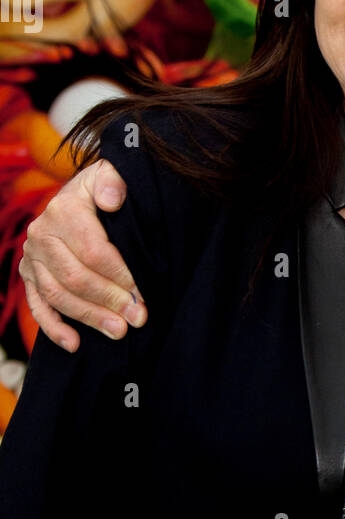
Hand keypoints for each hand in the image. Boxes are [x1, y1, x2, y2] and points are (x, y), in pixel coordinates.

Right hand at [20, 159, 146, 351]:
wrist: (80, 194)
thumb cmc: (104, 189)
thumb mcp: (112, 174)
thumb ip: (114, 181)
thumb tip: (112, 199)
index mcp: (63, 210)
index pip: (93, 250)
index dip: (120, 274)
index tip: (143, 293)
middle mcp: (41, 234)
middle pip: (75, 276)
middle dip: (109, 300)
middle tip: (138, 317)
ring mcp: (32, 257)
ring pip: (57, 294)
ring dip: (88, 317)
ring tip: (118, 331)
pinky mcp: (28, 275)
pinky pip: (37, 305)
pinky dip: (53, 327)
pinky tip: (75, 343)